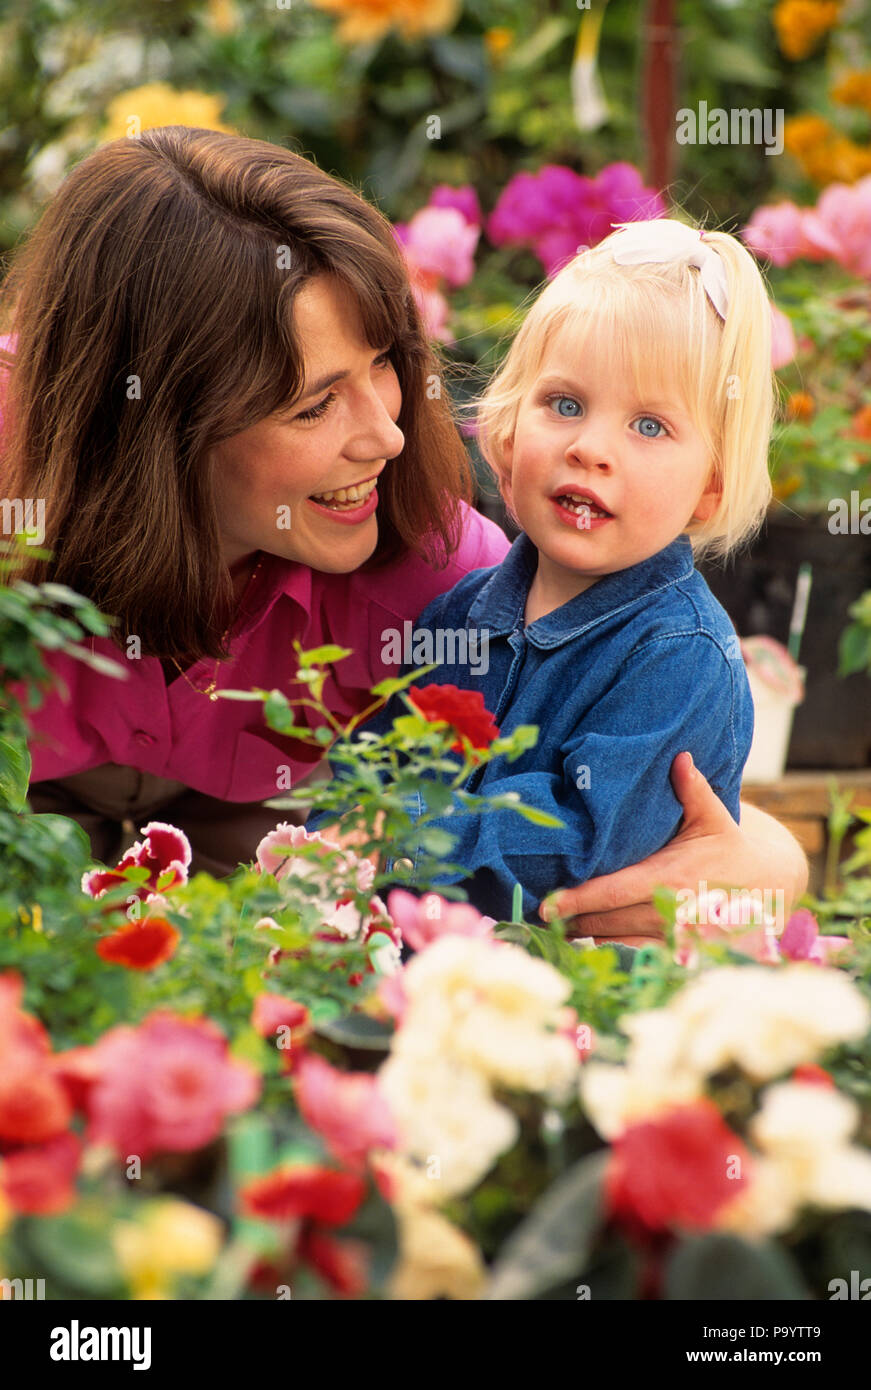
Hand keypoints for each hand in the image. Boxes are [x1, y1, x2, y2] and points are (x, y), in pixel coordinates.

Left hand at [538, 752, 806, 945]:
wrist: (766, 889)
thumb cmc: (729, 846)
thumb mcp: (716, 816)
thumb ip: (693, 789)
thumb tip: (679, 756)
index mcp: (674, 876)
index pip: (616, 891)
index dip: (580, 899)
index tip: (548, 903)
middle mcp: (671, 909)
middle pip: (609, 920)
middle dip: (573, 919)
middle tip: (537, 913)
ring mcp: (674, 934)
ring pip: (617, 938)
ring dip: (585, 933)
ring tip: (554, 923)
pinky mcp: (677, 948)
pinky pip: (633, 949)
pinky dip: (609, 944)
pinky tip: (585, 935)